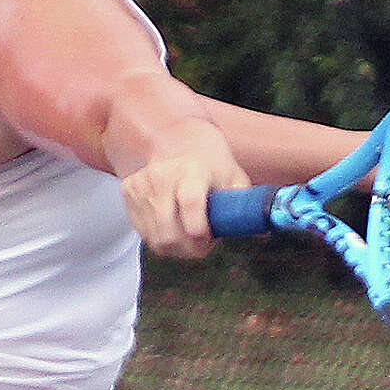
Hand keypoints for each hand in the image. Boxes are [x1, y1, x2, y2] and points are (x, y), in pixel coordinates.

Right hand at [120, 120, 249, 258]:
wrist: (177, 140)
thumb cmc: (212, 165)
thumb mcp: (234, 177)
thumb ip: (244, 204)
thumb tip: (262, 231)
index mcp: (192, 170)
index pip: (190, 204)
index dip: (199, 230)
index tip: (209, 239)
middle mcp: (162, 175)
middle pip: (169, 232)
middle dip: (189, 250)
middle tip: (202, 245)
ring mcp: (142, 184)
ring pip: (155, 239)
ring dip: (176, 248)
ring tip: (189, 235)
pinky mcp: (128, 190)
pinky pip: (143, 233)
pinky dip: (159, 238)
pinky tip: (171, 225)